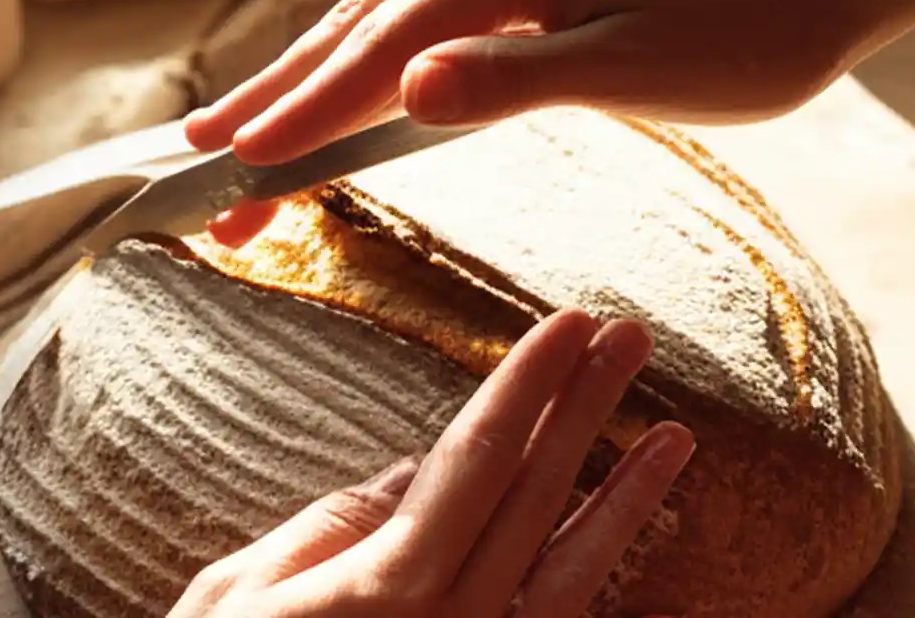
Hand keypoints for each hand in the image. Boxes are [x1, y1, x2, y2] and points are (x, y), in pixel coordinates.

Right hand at [167, 309, 694, 617]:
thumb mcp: (239, 594)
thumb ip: (331, 526)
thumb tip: (413, 470)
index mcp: (385, 585)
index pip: (476, 458)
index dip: (527, 385)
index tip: (568, 324)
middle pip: (534, 496)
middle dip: (583, 407)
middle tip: (628, 337)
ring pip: (573, 573)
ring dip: (628, 498)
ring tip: (675, 434)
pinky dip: (609, 595)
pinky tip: (651, 563)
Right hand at [188, 0, 852, 245]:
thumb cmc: (744, 36)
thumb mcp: (635, 69)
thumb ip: (515, 77)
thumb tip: (406, 93)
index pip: (379, 50)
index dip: (303, 112)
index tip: (233, 167)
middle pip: (356, 27)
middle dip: (277, 98)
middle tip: (198, 160)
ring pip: (377, 17)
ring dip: (305, 75)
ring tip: (241, 127)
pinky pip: (416, 13)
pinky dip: (362, 57)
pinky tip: (341, 84)